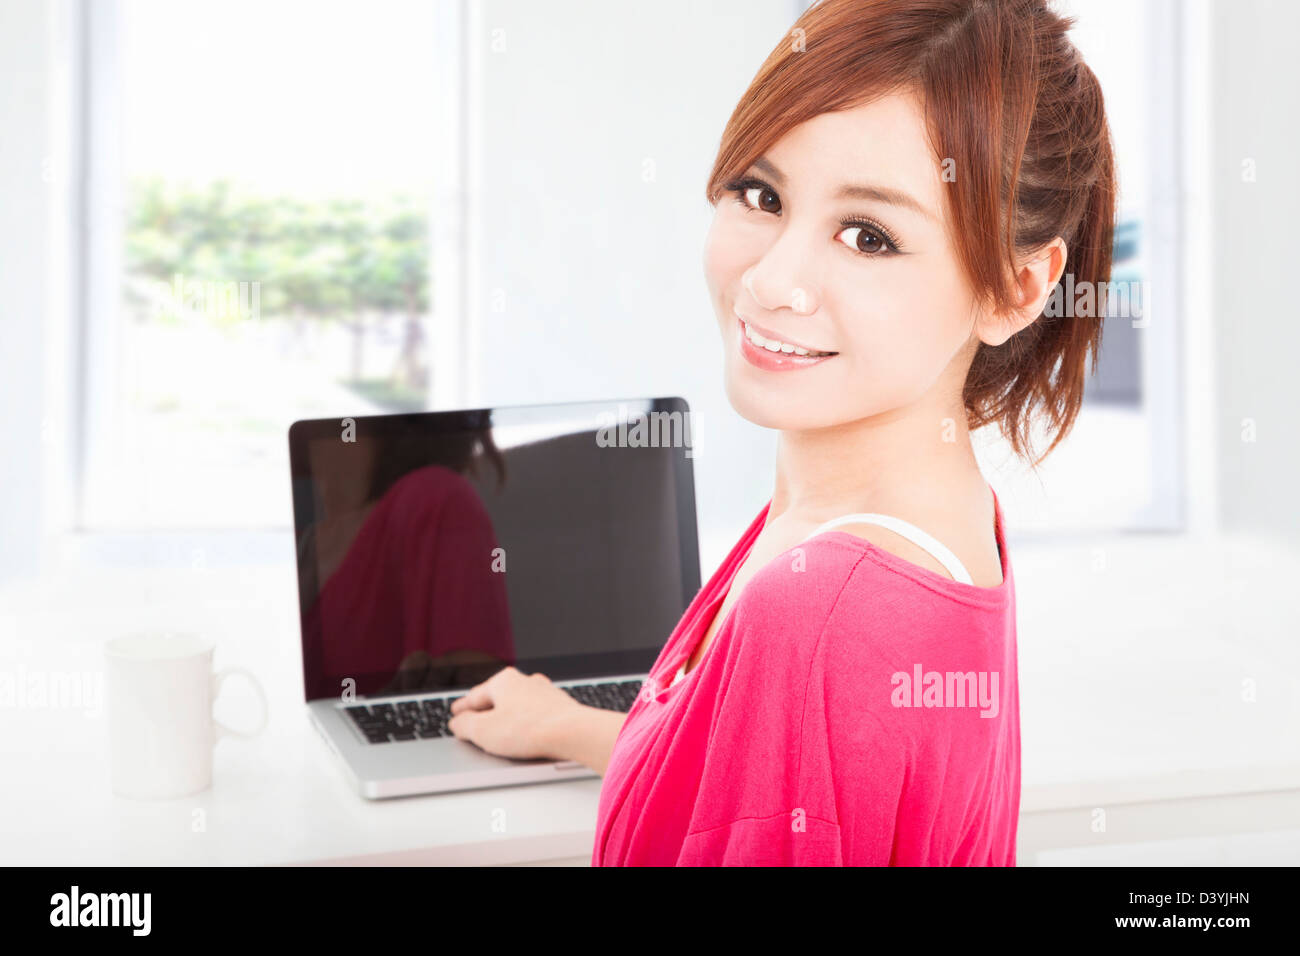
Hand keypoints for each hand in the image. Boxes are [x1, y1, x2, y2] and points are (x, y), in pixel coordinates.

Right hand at [447, 666, 581, 760]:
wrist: (572, 733)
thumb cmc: (530, 729)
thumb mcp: (483, 731)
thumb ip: (465, 726)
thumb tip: (458, 724)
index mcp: (504, 681)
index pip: (476, 695)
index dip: (463, 708)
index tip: (456, 712)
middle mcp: (526, 682)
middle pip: (498, 697)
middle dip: (485, 710)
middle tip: (474, 719)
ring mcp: (545, 694)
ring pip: (519, 705)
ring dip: (508, 717)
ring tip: (499, 732)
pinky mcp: (560, 708)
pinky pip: (536, 714)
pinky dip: (527, 723)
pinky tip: (525, 736)